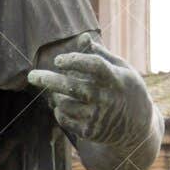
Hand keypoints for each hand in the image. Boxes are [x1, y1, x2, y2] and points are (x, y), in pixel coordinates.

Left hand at [28, 33, 153, 147]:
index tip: (58, 60)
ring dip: (57, 96)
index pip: (95, 65)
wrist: (137, 129)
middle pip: (73, 87)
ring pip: (65, 104)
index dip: (76, 61)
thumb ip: (101, 55)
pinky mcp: (90, 132)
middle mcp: (107, 98)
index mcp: (116, 79)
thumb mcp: (122, 70)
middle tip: (31, 76)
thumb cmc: (127, 91)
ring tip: (59, 93)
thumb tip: (83, 38)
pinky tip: (62, 106)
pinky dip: (59, 112)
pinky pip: (65, 119)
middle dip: (49, 81)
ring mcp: (98, 117)